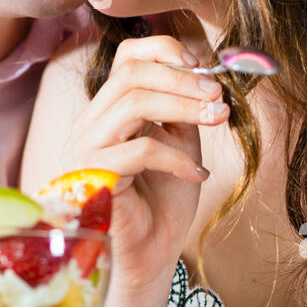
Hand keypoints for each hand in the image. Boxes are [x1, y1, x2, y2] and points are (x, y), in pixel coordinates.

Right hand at [68, 35, 229, 299]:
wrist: (151, 255)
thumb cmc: (163, 201)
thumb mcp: (181, 142)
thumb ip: (184, 108)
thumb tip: (206, 75)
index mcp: (110, 108)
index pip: (126, 57)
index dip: (164, 51)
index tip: (204, 67)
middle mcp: (91, 123)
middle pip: (130, 74)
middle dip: (182, 80)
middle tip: (218, 95)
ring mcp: (88, 149)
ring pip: (132, 103)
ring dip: (182, 106)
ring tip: (217, 119)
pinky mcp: (95, 178)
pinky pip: (139, 151)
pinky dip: (176, 158)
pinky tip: (199, 173)